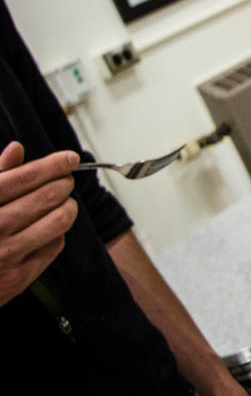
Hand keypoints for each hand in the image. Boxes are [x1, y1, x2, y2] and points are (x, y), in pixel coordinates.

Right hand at [0, 141, 78, 305]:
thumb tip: (17, 148)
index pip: (24, 177)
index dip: (53, 164)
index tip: (70, 158)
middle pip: (48, 196)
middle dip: (64, 183)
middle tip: (65, 181)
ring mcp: (6, 254)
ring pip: (59, 219)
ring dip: (69, 206)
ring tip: (63, 203)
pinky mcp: (20, 276)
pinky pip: (55, 244)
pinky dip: (58, 232)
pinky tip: (48, 228)